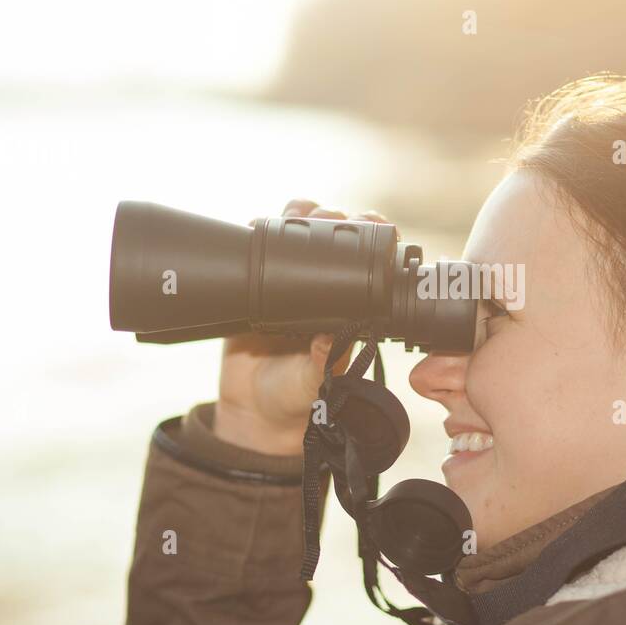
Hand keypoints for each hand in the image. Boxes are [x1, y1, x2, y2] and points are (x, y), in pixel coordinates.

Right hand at [211, 199, 396, 454]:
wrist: (252, 410)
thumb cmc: (296, 397)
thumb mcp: (313, 381)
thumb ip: (322, 362)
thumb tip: (327, 337)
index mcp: (350, 307)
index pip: (369, 261)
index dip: (373, 236)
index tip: (372, 223)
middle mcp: (324, 289)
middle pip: (335, 237)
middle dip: (335, 218)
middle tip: (329, 218)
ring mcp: (290, 283)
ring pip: (300, 233)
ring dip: (302, 214)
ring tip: (297, 214)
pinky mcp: (257, 284)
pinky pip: (262, 246)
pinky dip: (262, 227)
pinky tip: (260, 223)